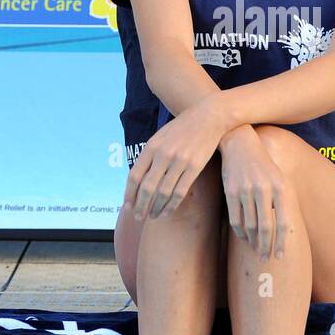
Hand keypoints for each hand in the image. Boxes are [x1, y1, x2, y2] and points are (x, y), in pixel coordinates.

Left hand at [123, 97, 225, 220]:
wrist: (208, 117)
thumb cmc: (182, 128)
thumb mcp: (160, 136)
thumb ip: (149, 155)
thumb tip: (137, 178)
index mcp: (151, 147)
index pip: (134, 176)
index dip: (129, 194)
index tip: (127, 206)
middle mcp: (163, 155)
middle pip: (147, 188)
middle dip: (140, 206)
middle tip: (137, 217)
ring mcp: (179, 161)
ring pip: (163, 192)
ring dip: (156, 208)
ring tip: (153, 216)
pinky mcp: (194, 167)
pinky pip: (180, 192)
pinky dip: (172, 205)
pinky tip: (167, 211)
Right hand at [219, 126, 291, 261]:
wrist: (240, 145)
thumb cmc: (264, 166)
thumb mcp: (279, 179)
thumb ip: (284, 202)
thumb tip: (287, 232)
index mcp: (281, 187)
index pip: (284, 222)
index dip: (282, 242)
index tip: (280, 256)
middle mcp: (264, 189)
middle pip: (265, 227)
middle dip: (266, 246)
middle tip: (265, 259)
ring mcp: (246, 190)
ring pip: (250, 225)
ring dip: (253, 241)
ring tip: (256, 250)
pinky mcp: (231, 191)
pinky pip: (236, 219)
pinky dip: (240, 232)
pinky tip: (244, 238)